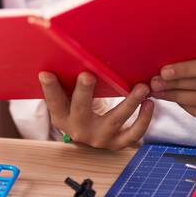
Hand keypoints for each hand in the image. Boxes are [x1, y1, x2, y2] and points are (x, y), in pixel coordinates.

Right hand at [38, 71, 153, 149]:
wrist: (89, 137)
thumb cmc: (78, 108)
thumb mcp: (68, 100)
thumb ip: (66, 82)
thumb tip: (64, 53)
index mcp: (62, 117)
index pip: (54, 102)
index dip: (50, 88)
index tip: (45, 73)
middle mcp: (79, 130)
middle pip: (81, 109)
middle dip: (84, 92)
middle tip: (87, 75)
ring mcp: (100, 138)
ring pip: (115, 120)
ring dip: (130, 103)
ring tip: (142, 87)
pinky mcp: (118, 143)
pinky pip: (133, 133)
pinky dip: (144, 119)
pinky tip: (150, 103)